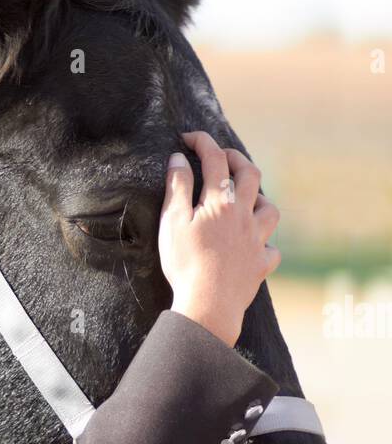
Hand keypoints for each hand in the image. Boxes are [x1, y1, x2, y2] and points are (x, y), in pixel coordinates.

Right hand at [158, 129, 280, 346]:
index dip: (202, 143)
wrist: (208, 306)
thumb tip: (179, 159)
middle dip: (237, 158)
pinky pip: (271, 250)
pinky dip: (265, 244)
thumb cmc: (186, 264)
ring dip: (260, 199)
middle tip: (223, 156)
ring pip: (270, 209)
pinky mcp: (260, 265)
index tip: (189, 138)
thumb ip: (177, 188)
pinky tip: (256, 246)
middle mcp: (243, 215)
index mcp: (220, 201)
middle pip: (250, 174)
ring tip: (248, 200)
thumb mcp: (172, 222)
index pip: (214, 160)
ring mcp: (256, 240)